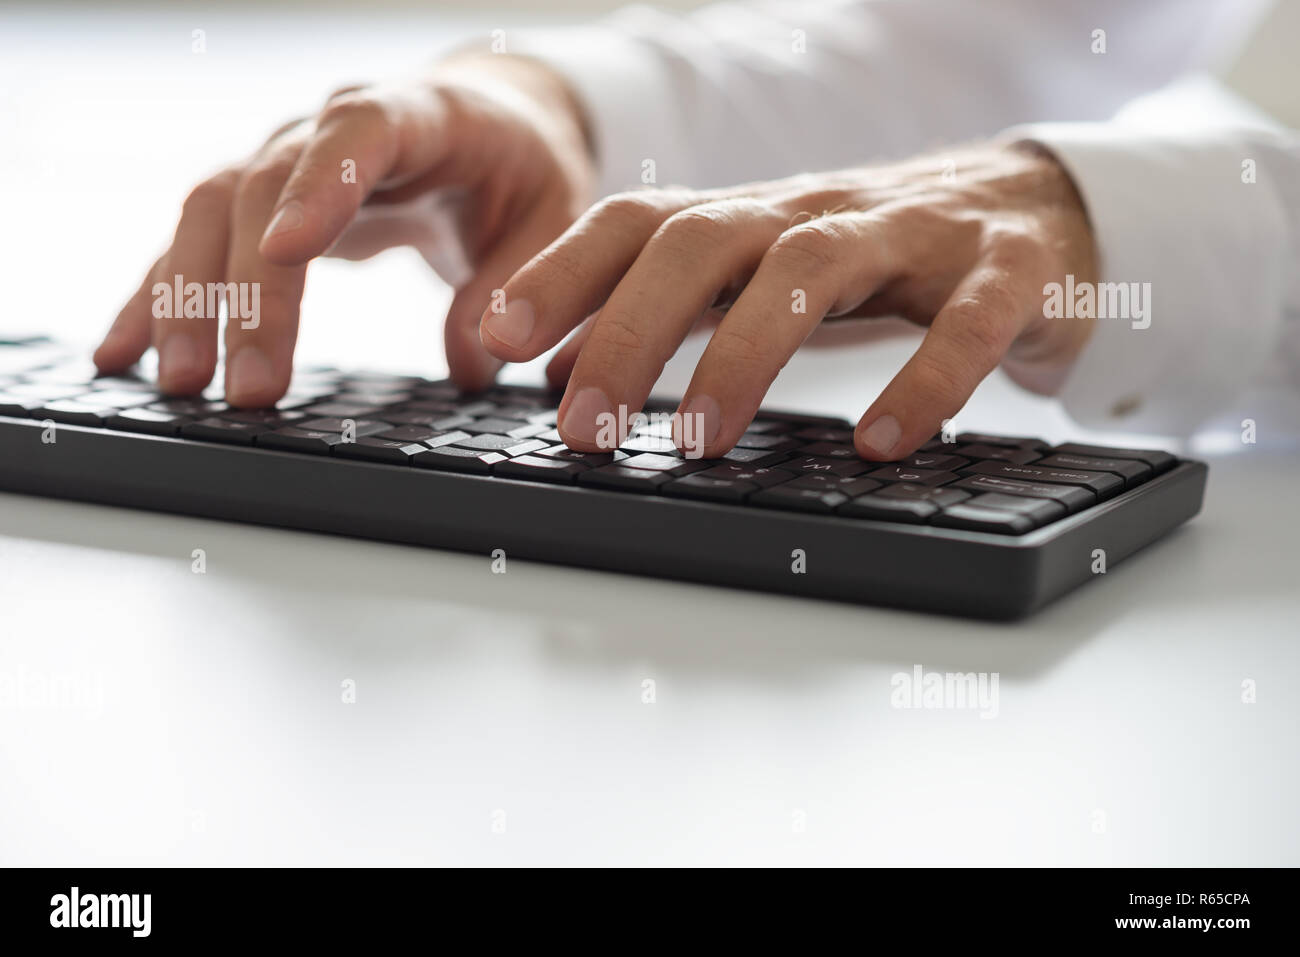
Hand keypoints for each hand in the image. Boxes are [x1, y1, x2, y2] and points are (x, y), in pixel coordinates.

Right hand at [94, 54, 594, 404]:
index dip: (321, 184)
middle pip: (265, 188)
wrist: (486, 120)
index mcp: (418, 114)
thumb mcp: (549, 214)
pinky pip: (195, 242)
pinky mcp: (261, 202)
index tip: (288, 250)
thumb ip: (517, 278)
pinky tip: (124, 352)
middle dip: (251, 291)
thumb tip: (473, 359)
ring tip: (182, 384)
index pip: (359, 131)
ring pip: (212, 213)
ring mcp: (285, 161)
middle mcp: (332, 129)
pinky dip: (160, 296)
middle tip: (251, 385)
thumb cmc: (519, 166)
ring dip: (189, 299)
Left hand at [480, 145, 1096, 459]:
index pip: (640, 223)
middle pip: (704, 240)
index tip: (498, 338)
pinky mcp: (1006, 271)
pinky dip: (924, 379)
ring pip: (813, 265)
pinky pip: (965, 320)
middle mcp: (819, 212)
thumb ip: (670, 319)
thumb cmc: (878, 259)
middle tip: (586, 427)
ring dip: (745, 353)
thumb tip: (564, 370)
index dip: (563, 270)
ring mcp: (914, 233)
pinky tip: (880, 442)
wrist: (1038, 212)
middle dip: (632, 331)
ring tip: (699, 442)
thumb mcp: (763, 283)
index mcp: (755, 219)